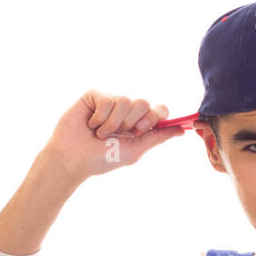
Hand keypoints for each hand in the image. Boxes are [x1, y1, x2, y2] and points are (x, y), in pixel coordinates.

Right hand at [43, 90, 185, 181]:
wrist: (73, 159)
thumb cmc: (102, 159)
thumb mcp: (134, 151)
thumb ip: (157, 138)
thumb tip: (182, 130)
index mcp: (139, 124)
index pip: (159, 110)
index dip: (155, 116)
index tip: (140, 131)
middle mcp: (126, 111)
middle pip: (143, 102)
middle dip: (132, 122)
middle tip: (120, 134)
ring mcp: (110, 102)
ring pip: (125, 100)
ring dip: (113, 123)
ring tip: (101, 134)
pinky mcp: (94, 96)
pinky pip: (107, 98)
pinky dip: (100, 116)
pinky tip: (91, 124)